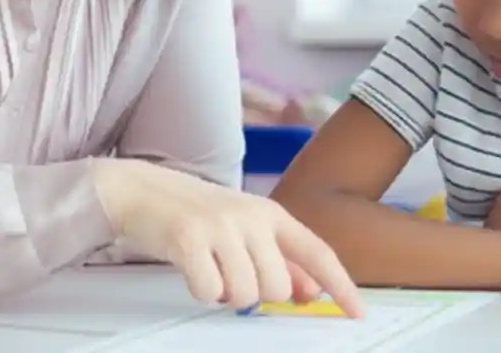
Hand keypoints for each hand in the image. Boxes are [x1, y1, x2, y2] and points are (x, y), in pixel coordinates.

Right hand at [91, 158, 364, 316]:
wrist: (142, 189)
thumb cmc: (196, 214)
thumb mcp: (244, 231)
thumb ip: (279, 259)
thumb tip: (310, 292)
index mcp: (270, 213)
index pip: (317, 252)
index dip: (340, 285)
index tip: (357, 311)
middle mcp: (251, 217)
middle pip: (277, 286)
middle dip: (256, 294)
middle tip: (233, 275)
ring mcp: (220, 226)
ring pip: (245, 295)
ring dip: (226, 295)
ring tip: (212, 270)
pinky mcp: (189, 238)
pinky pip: (209, 292)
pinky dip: (201, 291)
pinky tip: (193, 270)